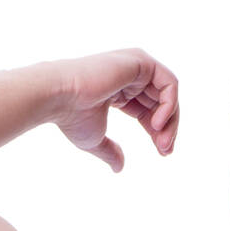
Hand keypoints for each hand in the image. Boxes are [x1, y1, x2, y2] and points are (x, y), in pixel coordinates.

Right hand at [48, 48, 178, 171]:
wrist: (58, 97)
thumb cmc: (71, 116)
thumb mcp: (95, 139)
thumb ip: (110, 151)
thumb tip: (119, 168)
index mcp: (120, 90)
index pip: (149, 110)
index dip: (158, 132)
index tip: (163, 152)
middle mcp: (130, 75)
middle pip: (162, 102)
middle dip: (167, 128)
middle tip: (165, 151)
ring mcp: (136, 66)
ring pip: (169, 94)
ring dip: (171, 121)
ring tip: (162, 142)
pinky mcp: (141, 61)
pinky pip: (169, 84)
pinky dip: (170, 105)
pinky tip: (157, 124)